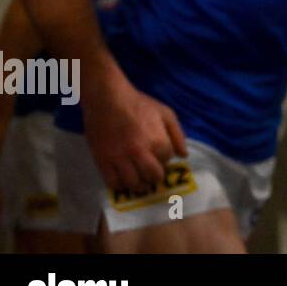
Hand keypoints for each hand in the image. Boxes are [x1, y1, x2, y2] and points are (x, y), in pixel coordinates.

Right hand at [81, 75, 186, 192]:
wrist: (108, 99)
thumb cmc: (139, 104)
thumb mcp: (166, 113)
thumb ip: (177, 135)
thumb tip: (183, 156)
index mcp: (158, 141)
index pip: (167, 161)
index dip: (164, 159)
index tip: (159, 156)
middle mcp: (140, 153)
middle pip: (153, 177)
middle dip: (155, 176)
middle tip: (150, 172)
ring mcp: (120, 159)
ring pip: (134, 184)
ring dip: (139, 184)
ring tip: (138, 179)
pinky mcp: (103, 162)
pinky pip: (113, 184)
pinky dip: (120, 186)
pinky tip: (123, 179)